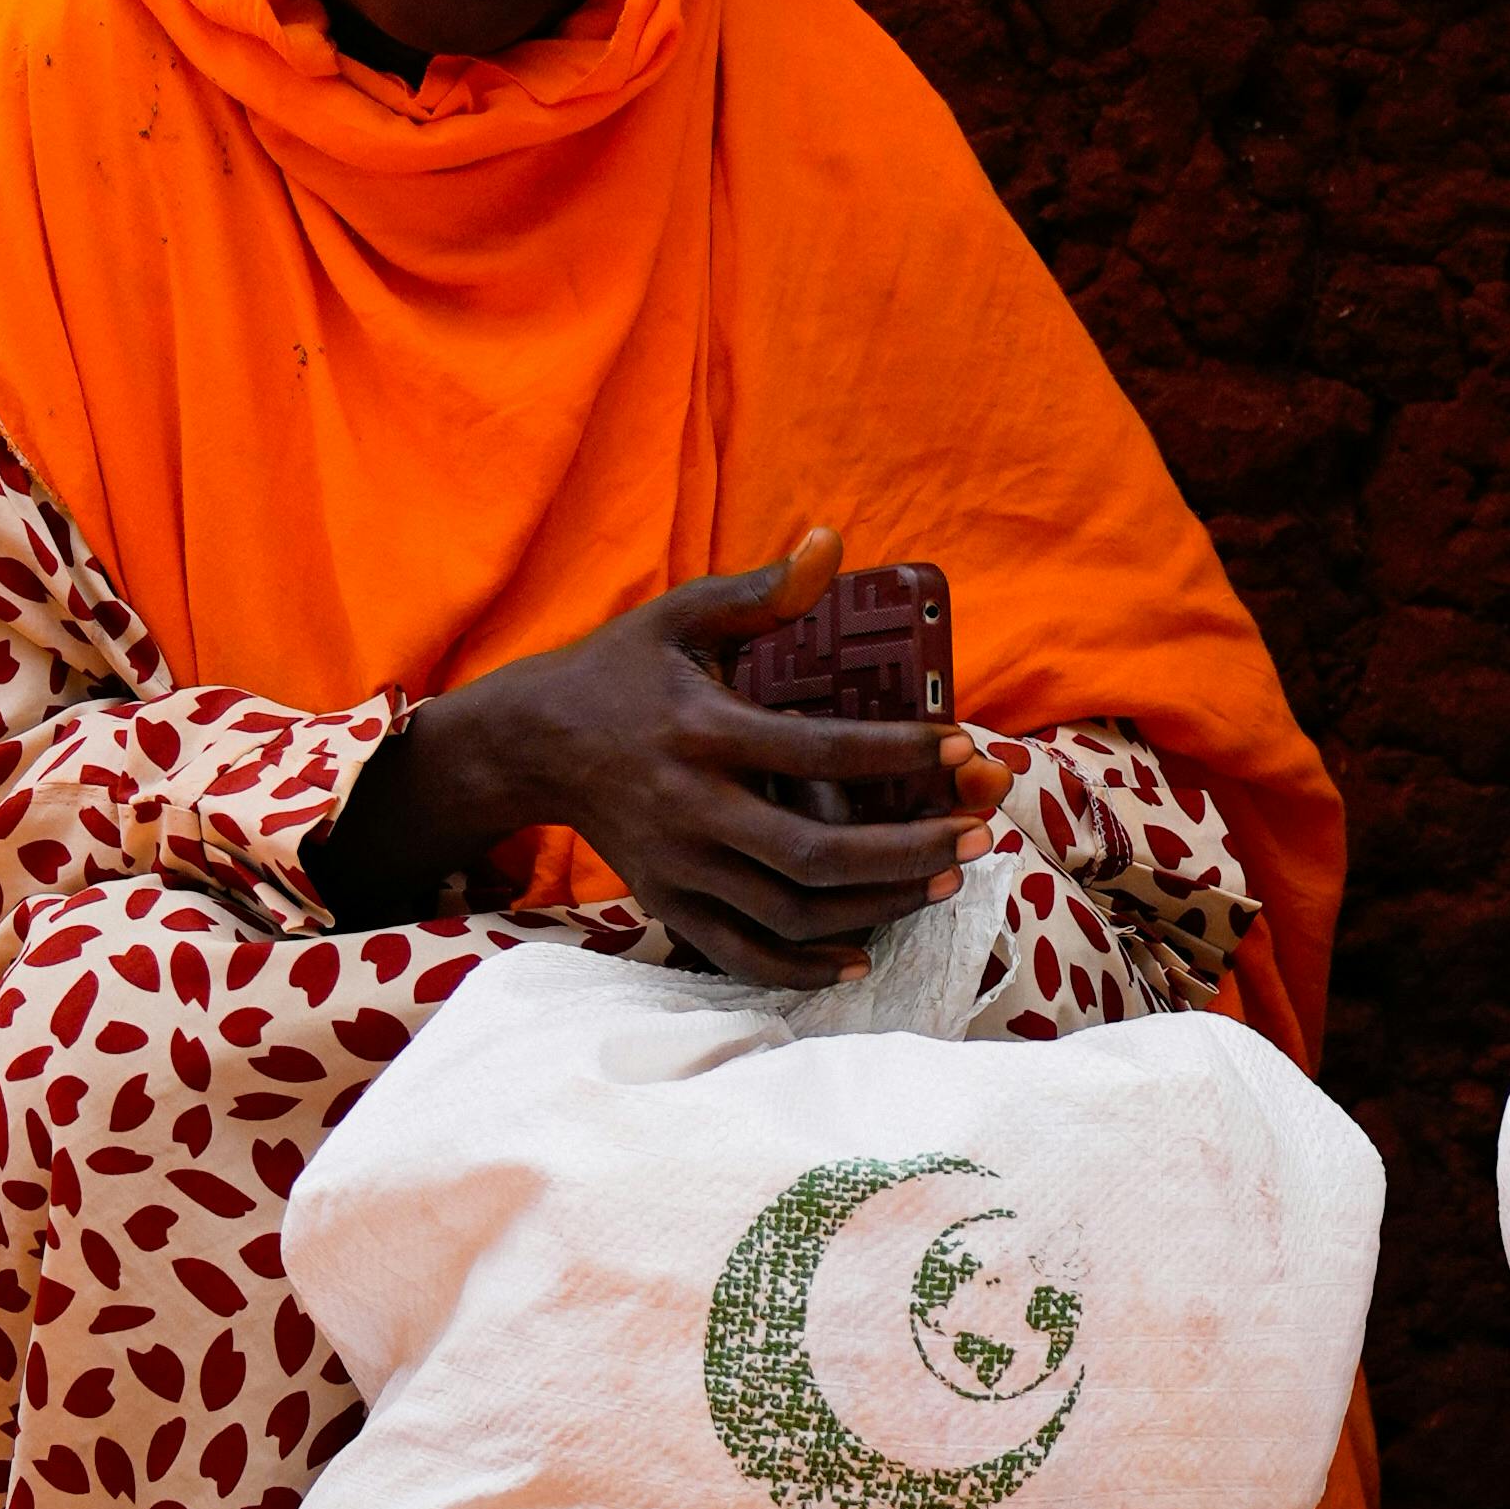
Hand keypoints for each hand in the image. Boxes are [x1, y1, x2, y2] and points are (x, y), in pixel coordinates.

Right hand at [314, 526, 1004, 981]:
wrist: (530, 743)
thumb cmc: (620, 669)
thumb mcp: (681, 615)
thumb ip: (762, 591)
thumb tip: (833, 541)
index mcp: (704, 731)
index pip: (817, 751)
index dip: (897, 754)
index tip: (963, 748)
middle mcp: (692, 809)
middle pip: (814, 855)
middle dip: (909, 851)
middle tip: (979, 836)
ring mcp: (679, 866)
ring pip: (790, 911)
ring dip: (877, 905)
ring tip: (947, 881)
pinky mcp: (667, 902)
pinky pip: (742, 952)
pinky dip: (803, 966)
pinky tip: (861, 957)